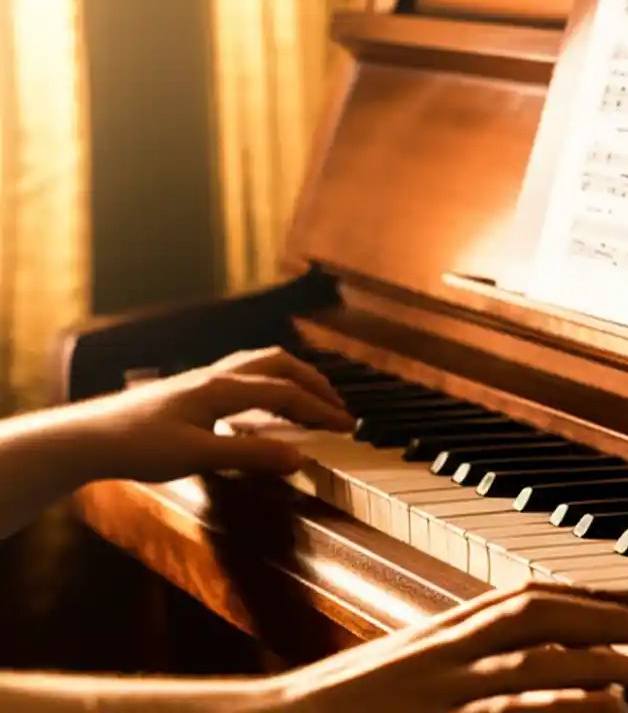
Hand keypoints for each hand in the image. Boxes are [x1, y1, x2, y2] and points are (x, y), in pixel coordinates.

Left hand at [64, 346, 353, 482]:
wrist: (86, 437)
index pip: (287, 392)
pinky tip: (265, 404)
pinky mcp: (191, 390)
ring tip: (311, 399)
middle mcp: (217, 376)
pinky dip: (270, 384)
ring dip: (293, 378)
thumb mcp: (198, 455)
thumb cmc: (136, 446)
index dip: (320, 409)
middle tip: (337, 406)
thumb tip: (300, 457)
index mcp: (224, 387)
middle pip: (280, 364)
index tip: (347, 426)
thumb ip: (251, 453)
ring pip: (261, 364)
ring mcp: (203, 379)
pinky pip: (245, 375)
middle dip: (315, 383)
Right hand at [282, 582, 627, 712]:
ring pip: (528, 664)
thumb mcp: (404, 669)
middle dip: (603, 621)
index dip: (581, 596)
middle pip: (532, 619)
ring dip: (597, 662)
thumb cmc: (341, 709)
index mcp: (433, 637)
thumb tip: (516, 657)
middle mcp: (437, 655)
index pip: (517, 599)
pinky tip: (605, 707)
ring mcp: (434, 693)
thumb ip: (454, 656)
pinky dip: (558, 707)